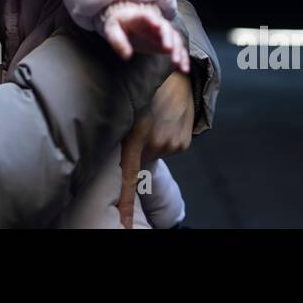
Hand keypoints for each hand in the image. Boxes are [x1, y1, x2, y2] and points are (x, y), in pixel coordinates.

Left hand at [102, 4, 188, 72]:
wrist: (127, 22)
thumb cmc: (119, 24)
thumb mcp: (112, 30)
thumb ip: (118, 41)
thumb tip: (126, 56)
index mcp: (141, 16)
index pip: (148, 16)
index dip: (152, 19)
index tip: (156, 25)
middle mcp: (156, 23)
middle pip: (166, 28)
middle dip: (168, 38)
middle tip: (169, 49)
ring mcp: (163, 32)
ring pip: (175, 39)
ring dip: (178, 50)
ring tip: (177, 63)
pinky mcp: (167, 42)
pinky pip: (178, 49)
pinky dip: (183, 58)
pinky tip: (184, 69)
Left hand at [117, 70, 194, 227]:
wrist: (176, 76)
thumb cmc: (145, 90)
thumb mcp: (127, 109)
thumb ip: (122, 136)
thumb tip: (118, 158)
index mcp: (135, 138)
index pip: (128, 180)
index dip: (126, 205)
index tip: (125, 226)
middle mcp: (155, 145)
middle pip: (142, 161)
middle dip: (138, 149)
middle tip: (141, 125)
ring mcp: (171, 145)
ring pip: (156, 153)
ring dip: (153, 140)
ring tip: (155, 117)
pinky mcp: (183, 144)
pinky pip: (169, 148)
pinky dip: (166, 137)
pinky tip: (167, 119)